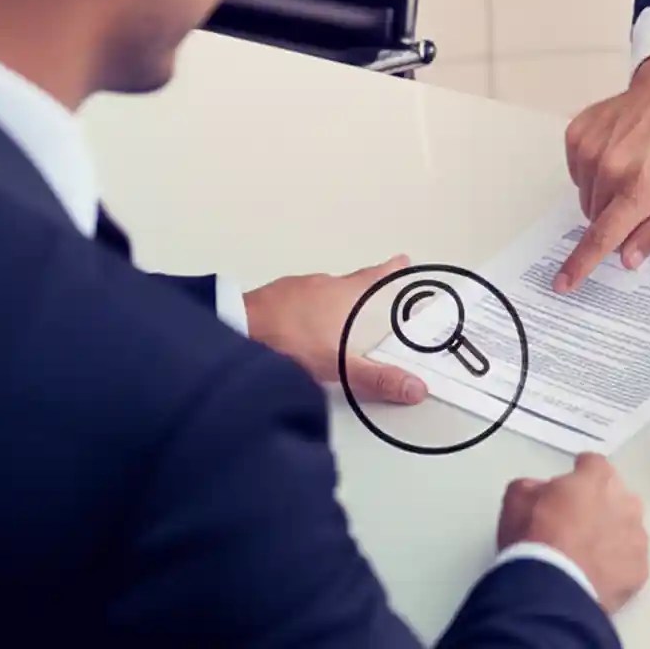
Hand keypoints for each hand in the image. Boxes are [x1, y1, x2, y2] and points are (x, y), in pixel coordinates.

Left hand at [243, 254, 428, 404]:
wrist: (234, 331)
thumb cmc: (288, 341)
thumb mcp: (339, 366)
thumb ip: (377, 378)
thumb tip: (415, 388)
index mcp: (345, 294)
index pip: (377, 278)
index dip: (392, 272)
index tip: (403, 262)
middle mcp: (322, 285)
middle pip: (351, 284)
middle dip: (365, 291)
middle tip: (374, 298)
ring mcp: (294, 289)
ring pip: (322, 292)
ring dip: (333, 303)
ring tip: (339, 320)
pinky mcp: (271, 299)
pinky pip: (297, 301)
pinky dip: (306, 311)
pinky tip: (301, 329)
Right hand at [497, 453, 648, 612]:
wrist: (551, 589)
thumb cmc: (534, 541)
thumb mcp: (516, 502)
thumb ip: (533, 487)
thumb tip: (540, 490)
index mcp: (596, 480)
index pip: (595, 464)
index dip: (582, 471)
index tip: (574, 479)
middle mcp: (625, 503)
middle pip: (616, 496)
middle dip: (600, 504)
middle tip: (577, 521)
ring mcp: (636, 538)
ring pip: (628, 529)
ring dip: (612, 535)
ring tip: (587, 553)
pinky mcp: (640, 571)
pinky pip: (630, 562)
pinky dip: (617, 565)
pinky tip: (596, 574)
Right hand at [556, 50, 649, 292]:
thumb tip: (626, 259)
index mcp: (643, 187)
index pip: (603, 235)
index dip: (581, 264)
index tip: (563, 284)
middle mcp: (612, 168)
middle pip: (595, 219)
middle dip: (613, 218)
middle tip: (639, 193)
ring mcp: (591, 149)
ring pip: (585, 198)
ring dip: (603, 195)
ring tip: (630, 168)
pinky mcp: (577, 134)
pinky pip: (577, 173)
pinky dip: (592, 172)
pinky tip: (615, 153)